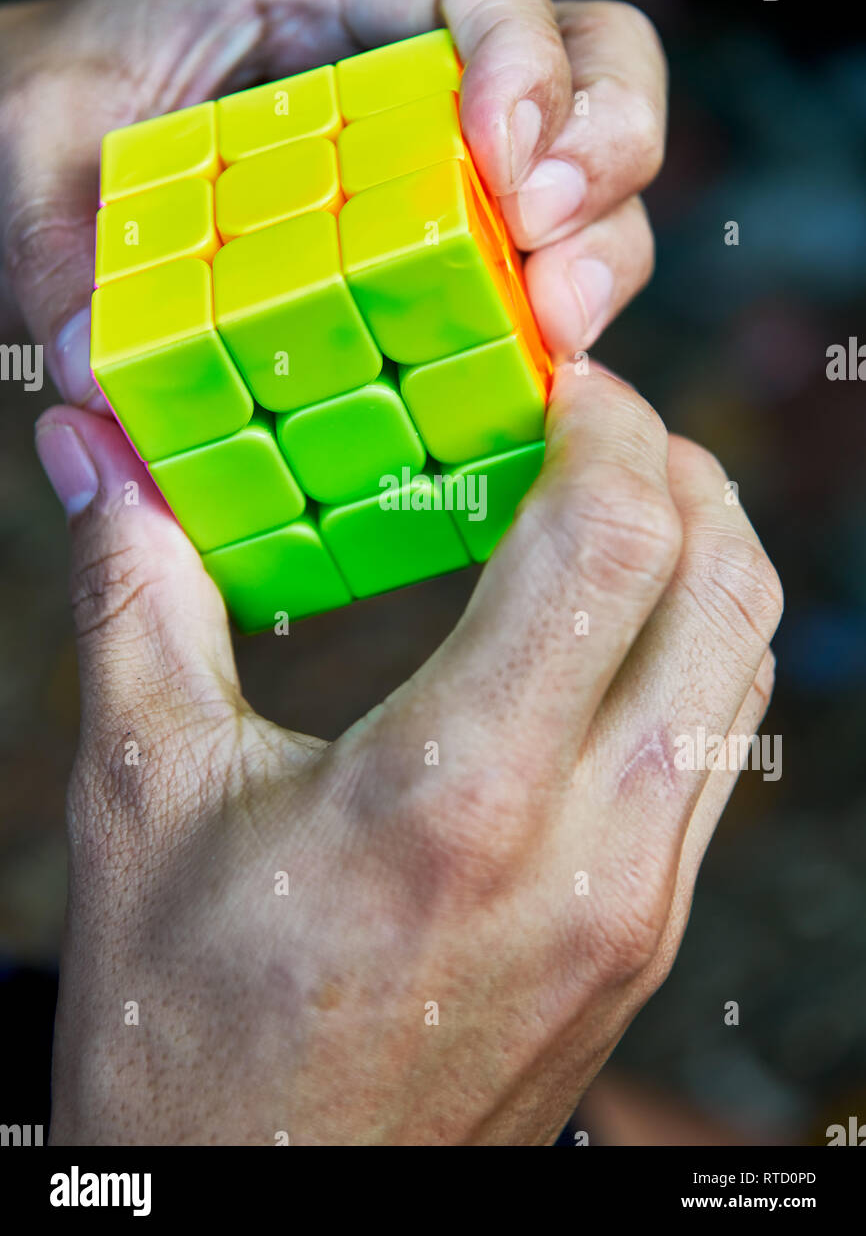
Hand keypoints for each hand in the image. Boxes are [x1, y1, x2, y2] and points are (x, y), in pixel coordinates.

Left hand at [0, 0, 664, 401]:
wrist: (57, 148)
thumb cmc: (55, 116)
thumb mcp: (32, 150)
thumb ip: (58, 246)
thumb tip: (97, 364)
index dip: (528, 69)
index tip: (508, 168)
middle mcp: (417, 77)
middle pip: (595, 71)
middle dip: (604, 158)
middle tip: (550, 255)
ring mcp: (445, 169)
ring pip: (592, 182)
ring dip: (600, 257)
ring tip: (555, 333)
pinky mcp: (446, 255)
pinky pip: (537, 276)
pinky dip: (555, 328)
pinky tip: (528, 382)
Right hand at [40, 364, 781, 1144]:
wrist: (267, 1217)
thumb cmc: (186, 1036)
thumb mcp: (142, 802)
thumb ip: (137, 599)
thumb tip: (97, 454)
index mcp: (457, 794)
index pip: (612, 543)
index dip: (606, 426)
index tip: (558, 382)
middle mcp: (586, 848)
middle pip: (721, 583)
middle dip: (677, 467)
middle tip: (595, 424)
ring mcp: (639, 904)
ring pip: (742, 665)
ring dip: (702, 554)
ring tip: (613, 505)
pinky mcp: (648, 940)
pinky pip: (719, 749)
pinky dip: (696, 649)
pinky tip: (611, 633)